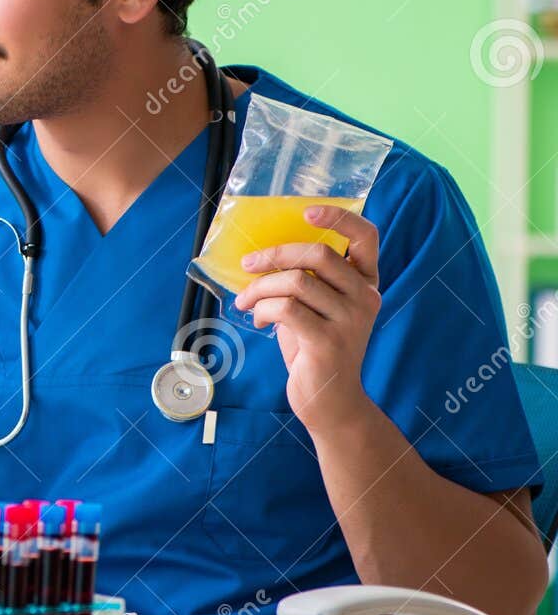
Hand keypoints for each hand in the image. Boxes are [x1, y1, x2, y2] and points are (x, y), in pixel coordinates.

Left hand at [231, 205, 382, 425]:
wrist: (329, 401)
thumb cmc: (314, 347)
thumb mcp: (313, 306)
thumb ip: (304, 279)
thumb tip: (261, 253)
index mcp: (366, 282)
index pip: (366, 237)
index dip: (338, 218)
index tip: (306, 213)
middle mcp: (366, 297)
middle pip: (318, 255)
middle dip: (274, 255)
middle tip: (248, 265)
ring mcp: (351, 320)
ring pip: (295, 282)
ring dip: (259, 289)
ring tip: (247, 303)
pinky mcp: (329, 342)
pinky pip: (285, 309)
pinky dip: (262, 310)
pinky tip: (257, 320)